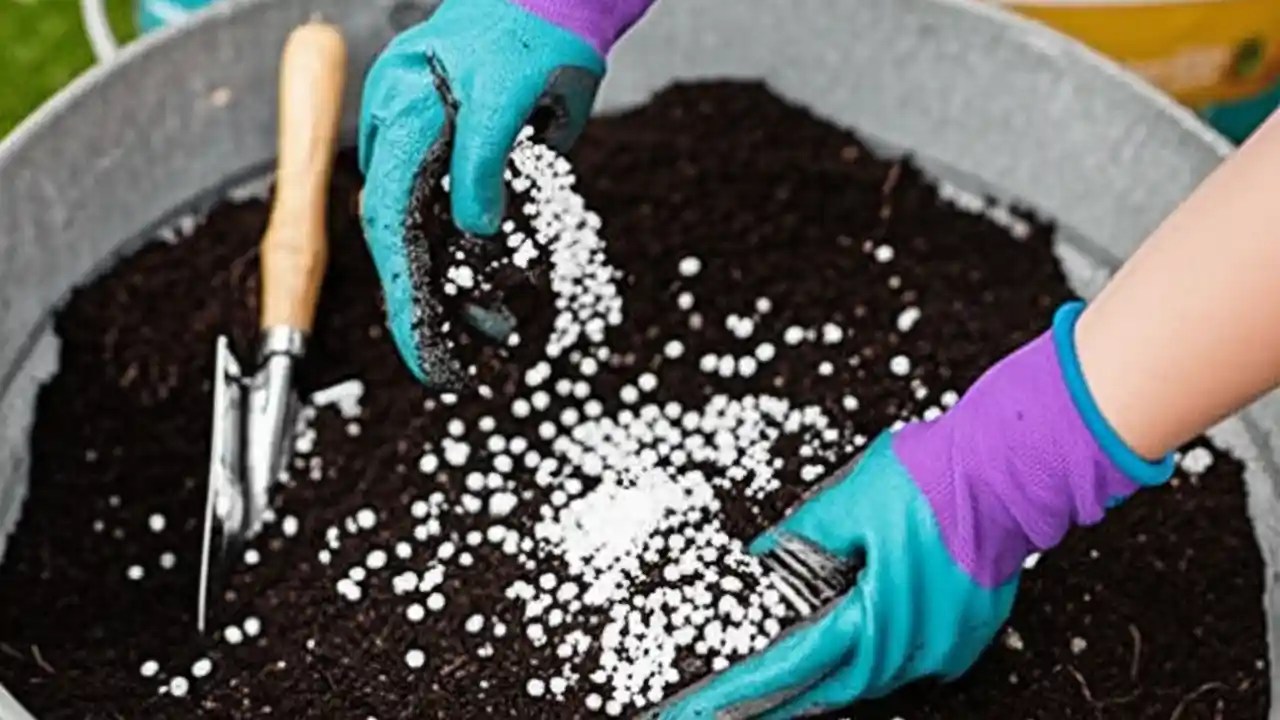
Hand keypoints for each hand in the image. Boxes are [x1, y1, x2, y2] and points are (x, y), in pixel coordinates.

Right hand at [357, 0, 603, 382]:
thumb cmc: (533, 34)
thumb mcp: (506, 98)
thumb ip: (481, 161)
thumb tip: (471, 227)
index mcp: (399, 112)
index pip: (388, 214)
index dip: (404, 285)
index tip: (422, 344)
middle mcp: (401, 131)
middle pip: (398, 235)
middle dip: (422, 304)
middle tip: (443, 367)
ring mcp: (424, 142)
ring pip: (423, 234)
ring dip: (450, 289)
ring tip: (488, 336)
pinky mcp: (451, 152)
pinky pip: (444, 217)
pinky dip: (466, 261)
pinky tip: (490, 299)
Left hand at [661, 302, 1173, 717]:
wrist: (1012, 467)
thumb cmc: (937, 478)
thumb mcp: (848, 499)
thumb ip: (802, 534)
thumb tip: (765, 551)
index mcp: (872, 619)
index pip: (788, 669)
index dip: (735, 695)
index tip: (694, 713)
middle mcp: (910, 647)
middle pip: (828, 689)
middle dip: (773, 703)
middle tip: (724, 710)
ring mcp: (943, 646)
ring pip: (869, 678)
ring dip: (822, 682)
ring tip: (776, 690)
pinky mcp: (966, 632)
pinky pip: (905, 661)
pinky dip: (867, 661)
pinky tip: (847, 653)